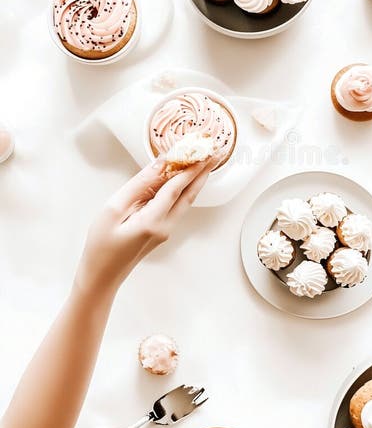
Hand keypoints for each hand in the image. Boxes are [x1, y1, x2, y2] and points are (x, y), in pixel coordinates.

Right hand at [75, 157, 213, 296]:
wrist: (101, 276)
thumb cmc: (101, 245)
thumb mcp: (113, 209)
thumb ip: (138, 186)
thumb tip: (158, 165)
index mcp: (152, 221)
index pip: (176, 188)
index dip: (190, 167)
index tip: (201, 151)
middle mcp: (165, 227)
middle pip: (188, 195)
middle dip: (202, 173)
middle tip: (214, 154)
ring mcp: (165, 231)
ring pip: (185, 202)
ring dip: (195, 181)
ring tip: (203, 163)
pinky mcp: (161, 232)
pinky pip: (176, 207)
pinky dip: (182, 191)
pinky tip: (182, 180)